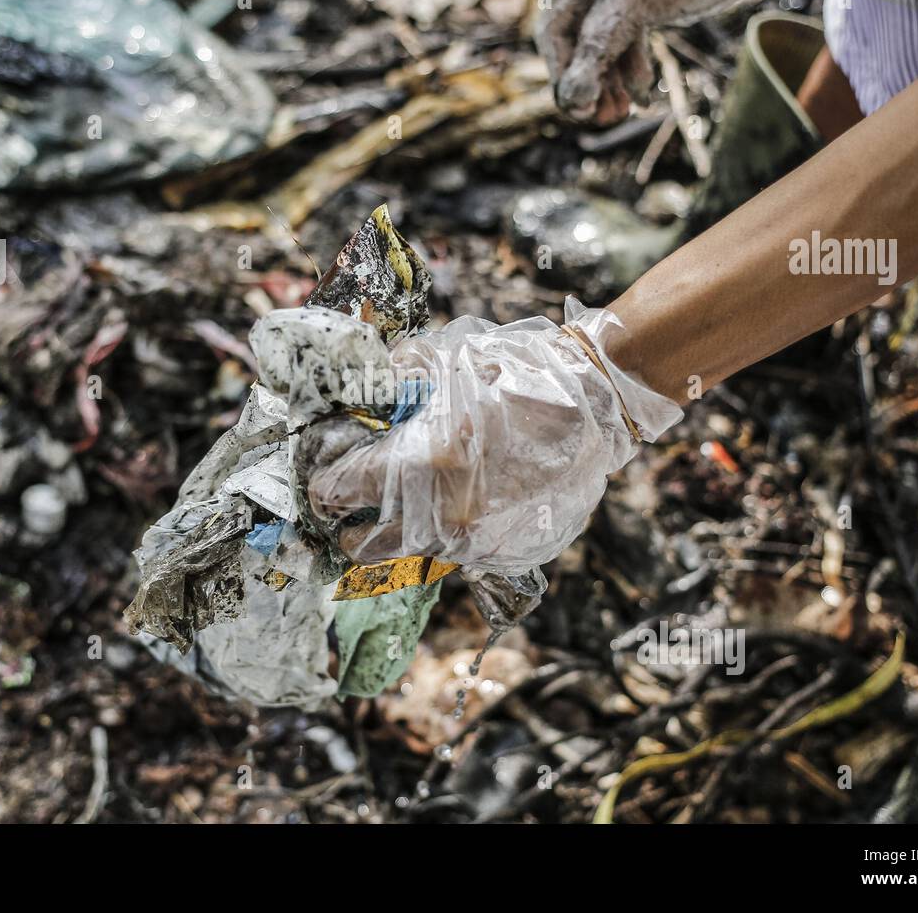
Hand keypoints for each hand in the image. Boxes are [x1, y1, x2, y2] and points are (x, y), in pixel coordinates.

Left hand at [307, 299, 681, 573]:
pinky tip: (453, 508)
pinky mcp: (508, 553)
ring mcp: (478, 543)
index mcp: (418, 466)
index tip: (321, 484)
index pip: (340, 493)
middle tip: (347, 515)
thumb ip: (389, 381)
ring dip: (400, 535)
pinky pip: (459, 555)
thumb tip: (355, 397)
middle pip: (366, 547)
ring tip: (401, 509)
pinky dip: (447, 536)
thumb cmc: (515, 372)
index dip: (323, 488)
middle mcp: (444, 517)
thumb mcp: (442, 362)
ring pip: (414, 555)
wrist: (596, 400)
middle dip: (350, 530)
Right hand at [535, 0, 767, 123]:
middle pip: (574, 38)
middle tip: (606, 118)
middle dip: (591, 81)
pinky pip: (625, 27)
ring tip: (623, 110)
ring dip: (611, 77)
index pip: (554, 30)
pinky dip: (631, 59)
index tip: (580, 111)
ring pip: (600, 37)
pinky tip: (640, 87)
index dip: (564, 74)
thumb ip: (604, 38)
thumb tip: (574, 98)